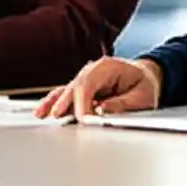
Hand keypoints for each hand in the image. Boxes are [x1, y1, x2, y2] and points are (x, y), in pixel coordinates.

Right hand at [35, 57, 161, 119]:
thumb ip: (124, 103)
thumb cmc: (144, 85)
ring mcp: (84, 80)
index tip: (82, 118)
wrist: (145, 78)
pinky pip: (64, 96)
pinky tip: (43, 112)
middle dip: (65, 102)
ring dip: (53, 103)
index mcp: (108, 67)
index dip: (83, 101)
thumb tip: (103, 110)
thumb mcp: (143, 96)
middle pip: (74, 86)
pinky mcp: (80, 90)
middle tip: (59, 117)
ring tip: (41, 114)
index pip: (90, 82)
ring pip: (65, 90)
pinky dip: (53, 104)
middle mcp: (92, 71)